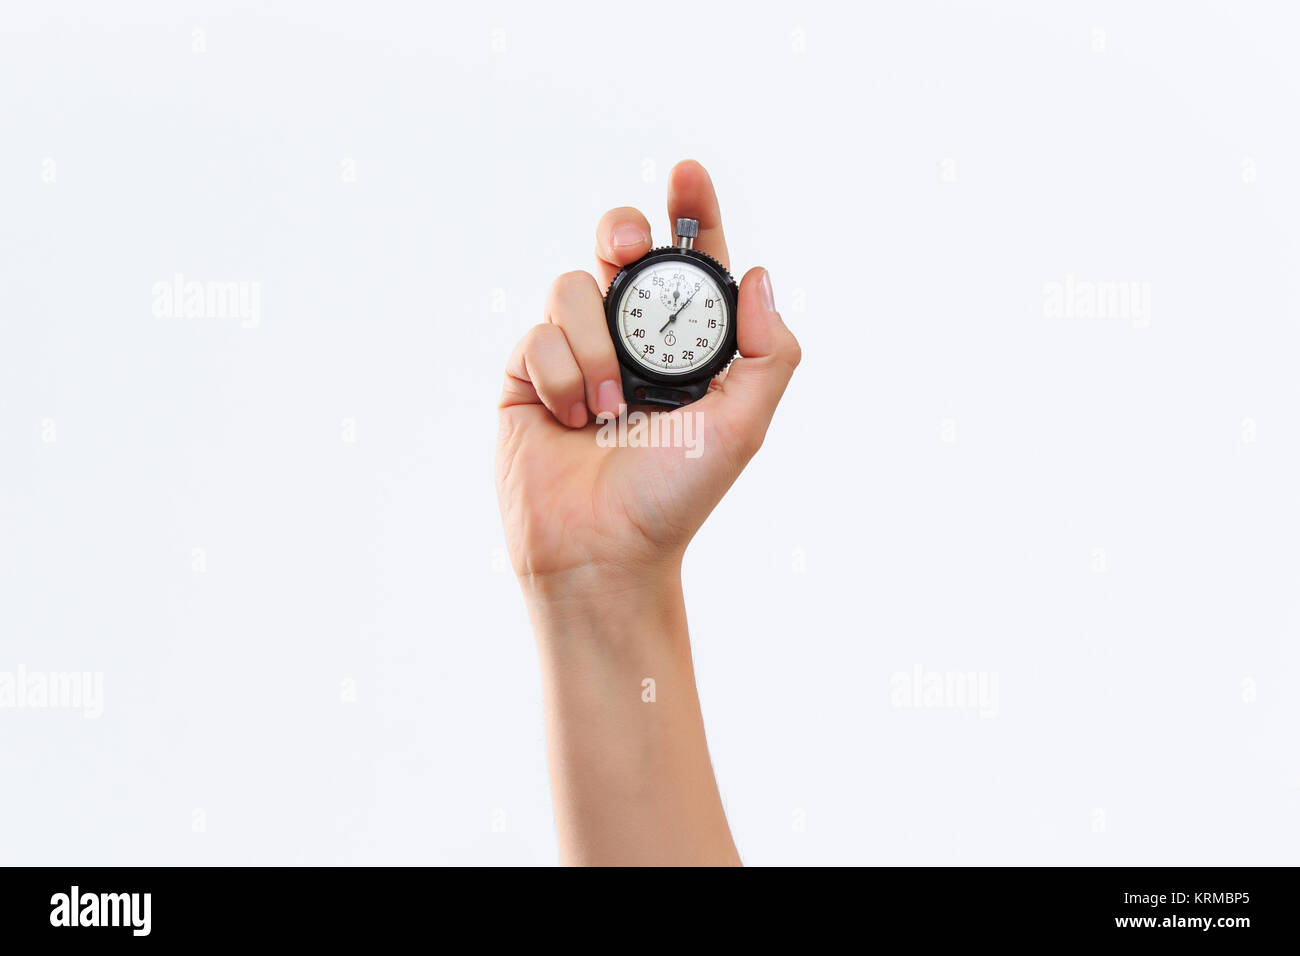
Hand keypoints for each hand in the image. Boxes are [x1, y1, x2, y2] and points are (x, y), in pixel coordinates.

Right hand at [496, 160, 801, 593]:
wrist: (602, 552)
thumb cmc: (675, 496)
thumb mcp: (743, 426)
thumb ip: (766, 352)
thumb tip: (758, 275)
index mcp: (685, 345)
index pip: (690, 263)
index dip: (692, 212)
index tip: (688, 173)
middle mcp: (628, 339)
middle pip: (618, 248)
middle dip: (620, 232)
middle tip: (628, 249)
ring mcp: (575, 353)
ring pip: (571, 288)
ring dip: (594, 346)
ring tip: (608, 409)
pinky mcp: (529, 374)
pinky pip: (537, 335)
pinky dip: (561, 375)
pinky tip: (571, 422)